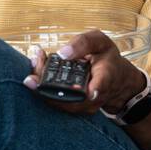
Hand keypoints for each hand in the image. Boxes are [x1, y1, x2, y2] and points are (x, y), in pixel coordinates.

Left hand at [22, 28, 145, 117]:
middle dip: (49, 80)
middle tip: (36, 60)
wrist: (115, 79)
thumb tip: (63, 53)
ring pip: (60, 101)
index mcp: (106, 76)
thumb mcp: (100, 41)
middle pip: (71, 95)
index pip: (101, 84)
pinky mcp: (74, 108)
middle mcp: (95, 95)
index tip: (90, 92)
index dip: (95, 89)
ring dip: (42, 83)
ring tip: (35, 60)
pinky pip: (56, 101)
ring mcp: (84, 105)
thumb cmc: (106, 58)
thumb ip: (84, 42)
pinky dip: (43, 87)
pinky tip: (37, 69)